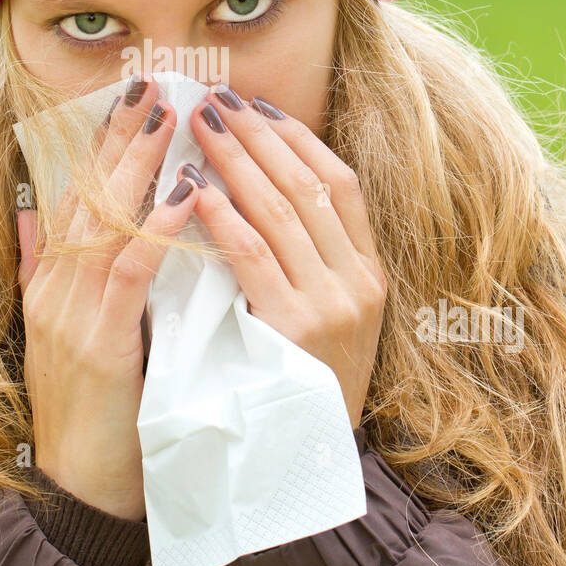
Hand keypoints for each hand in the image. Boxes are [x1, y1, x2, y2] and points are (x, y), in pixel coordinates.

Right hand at [17, 76, 198, 520]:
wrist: (80, 494)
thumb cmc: (92, 412)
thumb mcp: (63, 332)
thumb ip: (45, 269)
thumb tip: (33, 210)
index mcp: (51, 283)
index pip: (75, 197)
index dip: (102, 145)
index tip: (132, 97)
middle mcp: (54, 289)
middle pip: (87, 197)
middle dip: (121, 138)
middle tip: (154, 84)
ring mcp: (69, 316)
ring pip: (104, 224)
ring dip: (137, 168)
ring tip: (169, 118)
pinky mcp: (96, 347)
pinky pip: (126, 276)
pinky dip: (152, 231)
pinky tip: (181, 196)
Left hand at [184, 86, 387, 428]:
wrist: (304, 466)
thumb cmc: (303, 388)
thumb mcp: (327, 320)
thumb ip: (308, 261)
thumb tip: (260, 187)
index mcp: (371, 275)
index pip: (343, 185)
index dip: (299, 140)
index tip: (260, 106)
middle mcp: (358, 284)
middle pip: (309, 186)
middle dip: (260, 137)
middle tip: (217, 98)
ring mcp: (330, 306)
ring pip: (281, 211)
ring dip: (236, 161)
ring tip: (200, 125)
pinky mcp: (294, 330)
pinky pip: (252, 257)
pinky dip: (223, 218)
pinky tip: (195, 191)